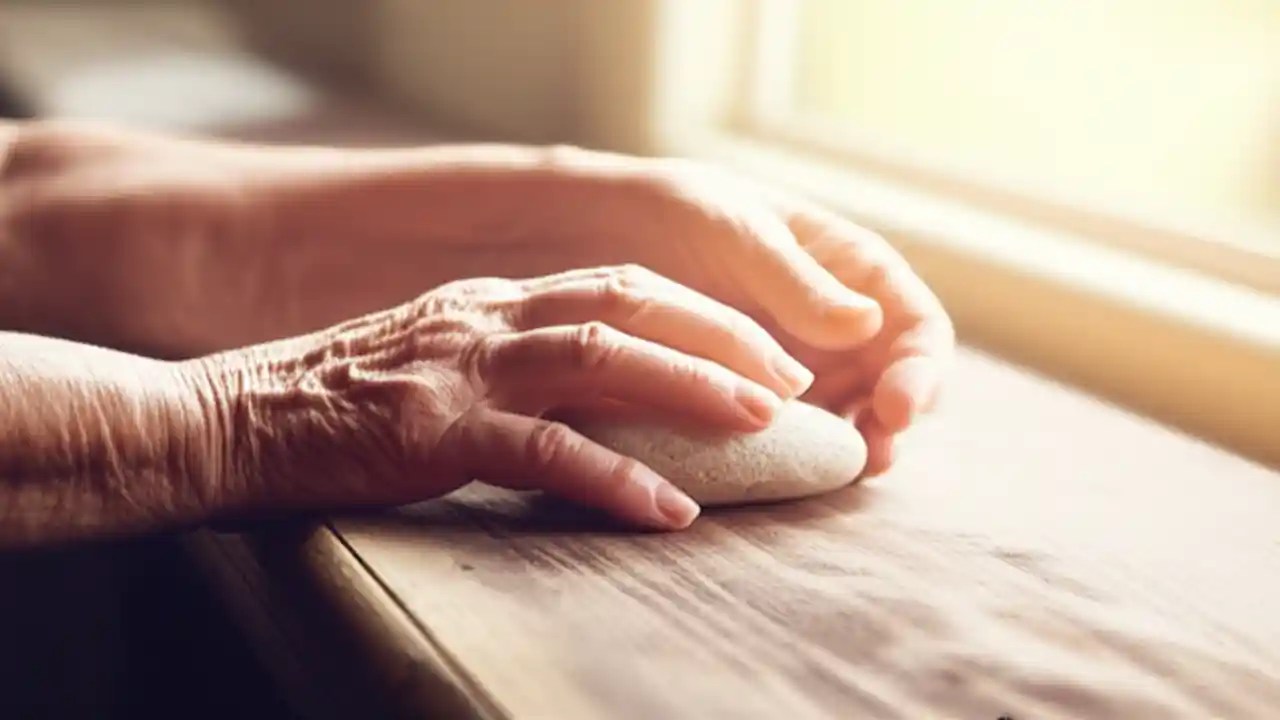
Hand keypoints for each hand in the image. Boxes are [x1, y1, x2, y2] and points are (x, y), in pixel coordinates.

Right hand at [192, 265, 812, 529]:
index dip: (699, 310)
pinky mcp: (434, 430)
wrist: (232, 418)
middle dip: (720, 334)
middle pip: (629, 303)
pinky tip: (667, 509)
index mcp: (495, 300)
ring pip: (601, 359)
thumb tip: (593, 394)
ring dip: (690, 385)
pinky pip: (544, 451)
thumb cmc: (338, 401)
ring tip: (759, 419)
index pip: (620, 284)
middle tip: (791, 378)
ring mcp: (463, 368)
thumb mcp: (438, 358)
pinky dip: (614, 478)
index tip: (763, 345)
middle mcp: (489, 317)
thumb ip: (511, 361)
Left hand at [510, 157, 954, 475]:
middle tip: (874, 454)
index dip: (921, 369)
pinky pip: (790, 434)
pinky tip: (781, 469)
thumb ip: (799, 282)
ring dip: (851, 448)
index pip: (916, 325)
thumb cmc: (681, 212)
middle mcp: (837, 326)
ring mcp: (801, 366)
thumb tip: (869, 325)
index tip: (898, 404)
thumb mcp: (740, 235)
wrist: (605, 229)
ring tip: (841, 472)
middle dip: (892, 422)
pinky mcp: (756, 398)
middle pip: (893, 384)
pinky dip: (795, 455)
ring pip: (849, 419)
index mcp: (854, 271)